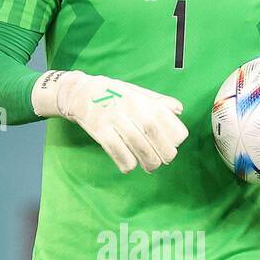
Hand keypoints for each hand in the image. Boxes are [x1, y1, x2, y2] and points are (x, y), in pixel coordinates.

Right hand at [32, 70, 187, 173]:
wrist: (81, 93)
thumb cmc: (114, 95)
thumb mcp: (137, 93)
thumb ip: (158, 102)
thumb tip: (179, 110)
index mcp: (141, 98)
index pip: (165, 118)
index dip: (175, 134)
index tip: (175, 143)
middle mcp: (129, 106)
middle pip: (152, 131)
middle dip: (164, 151)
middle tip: (165, 160)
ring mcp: (113, 118)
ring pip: (136, 144)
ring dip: (148, 161)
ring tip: (151, 167)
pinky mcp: (99, 130)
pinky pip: (117, 150)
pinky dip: (127, 163)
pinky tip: (129, 165)